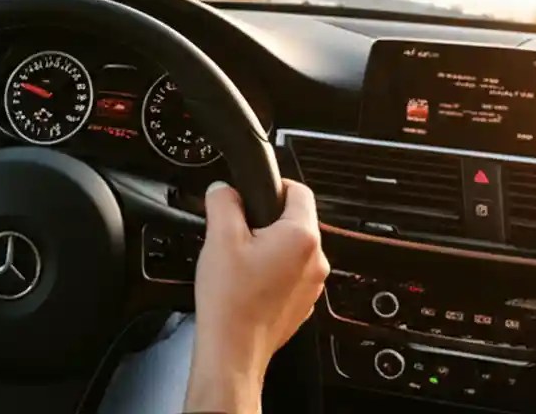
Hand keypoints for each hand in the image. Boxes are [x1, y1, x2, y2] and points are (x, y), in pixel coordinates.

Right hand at [185, 179, 328, 412]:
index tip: (253, 194)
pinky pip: (291, 274)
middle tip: (237, 234)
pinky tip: (248, 283)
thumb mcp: (219, 237)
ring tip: (240, 262)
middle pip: (295, 220)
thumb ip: (223, 201)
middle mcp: (316, 259)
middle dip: (266, 221)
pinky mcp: (303, 302)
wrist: (233, 349)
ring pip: (292, 248)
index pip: (299, 190)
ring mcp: (313, 284)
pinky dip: (272, 272)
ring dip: (269, 247)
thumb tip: (223, 189)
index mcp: (302, 236)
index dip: (274, 186)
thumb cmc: (231, 299)